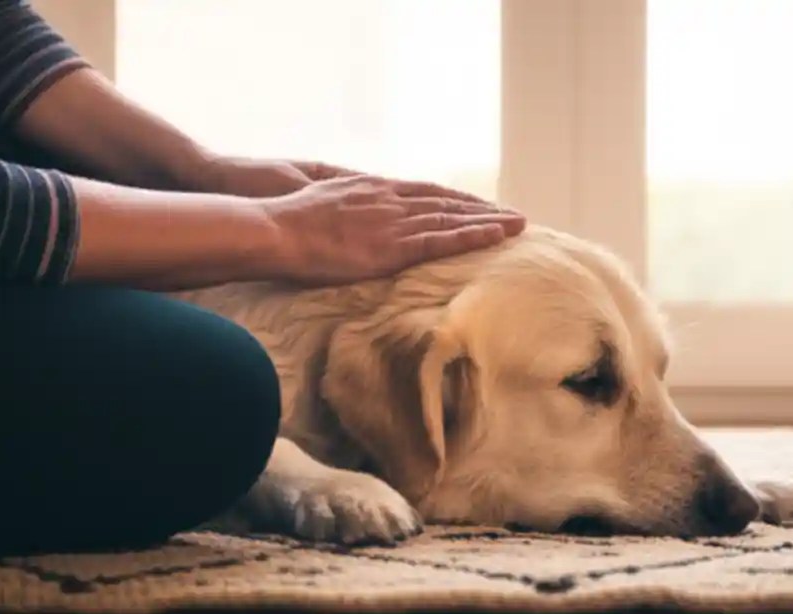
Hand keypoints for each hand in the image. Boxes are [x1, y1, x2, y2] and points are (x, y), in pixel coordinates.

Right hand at [258, 174, 525, 286]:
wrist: (274, 229)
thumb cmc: (286, 224)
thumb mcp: (320, 206)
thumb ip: (343, 211)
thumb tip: (347, 224)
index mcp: (372, 189)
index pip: (424, 192)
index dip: (453, 198)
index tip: (477, 203)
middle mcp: (390, 200)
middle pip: (446, 201)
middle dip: (480, 208)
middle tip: (510, 214)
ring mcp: (394, 222)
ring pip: (452, 217)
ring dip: (488, 220)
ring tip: (518, 224)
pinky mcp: (394, 246)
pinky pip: (443, 239)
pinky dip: (474, 235)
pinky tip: (497, 236)